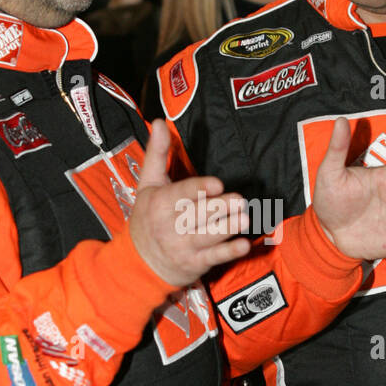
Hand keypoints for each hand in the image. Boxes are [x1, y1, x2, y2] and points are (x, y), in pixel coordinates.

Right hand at [130, 119, 251, 286]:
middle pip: (197, 215)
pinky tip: (243, 245)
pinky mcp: (194, 264)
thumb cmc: (147, 217)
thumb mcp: (148, 184)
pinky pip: (213, 257)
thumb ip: (157, 153)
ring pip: (208, 236)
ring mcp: (182, 247)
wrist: (140, 262)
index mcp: (159, 203)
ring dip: (227, 228)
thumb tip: (159, 122)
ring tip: (245, 219)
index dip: (199, 189)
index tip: (217, 184)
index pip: (181, 194)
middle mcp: (169, 226)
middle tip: (239, 200)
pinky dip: (229, 252)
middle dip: (219, 208)